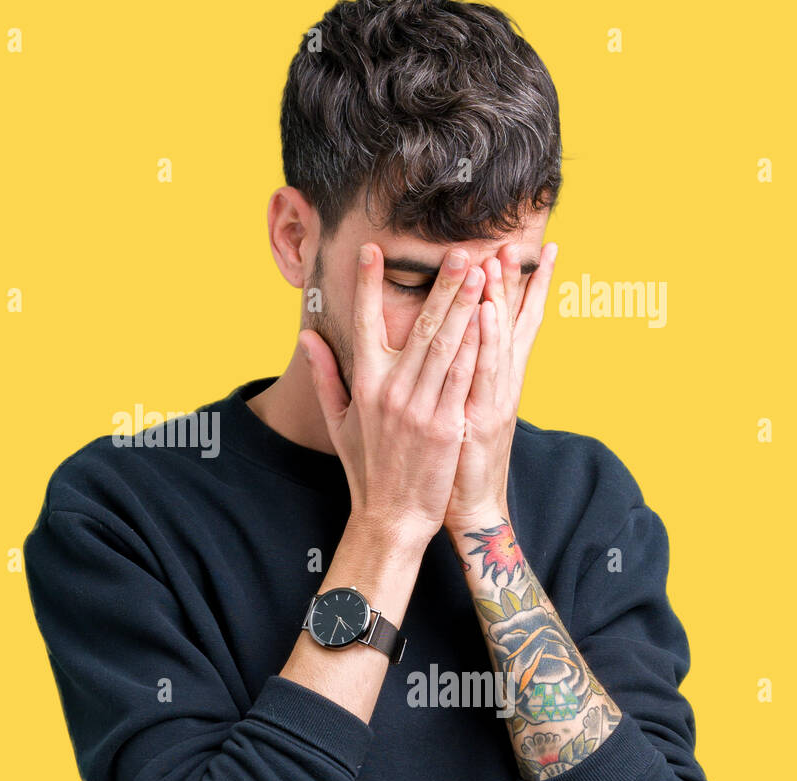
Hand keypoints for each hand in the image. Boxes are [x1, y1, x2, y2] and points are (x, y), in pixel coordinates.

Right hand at [301, 243, 490, 547]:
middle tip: (459, 250)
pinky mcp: (446, 424)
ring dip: (466, 304)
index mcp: (364, 384)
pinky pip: (465, 376)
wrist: (391, 515)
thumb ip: (324, 374)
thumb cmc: (366, 466)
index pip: (363, 322)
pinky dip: (478, 344)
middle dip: (441, 285)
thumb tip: (306, 337)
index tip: (372, 250)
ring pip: (447, 344)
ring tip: (482, 271)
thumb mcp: (337, 420)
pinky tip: (490, 318)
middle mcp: (390, 391)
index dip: (366, 285)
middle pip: (419, 326)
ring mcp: (420, 407)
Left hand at [444, 242, 558, 528]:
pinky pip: (485, 373)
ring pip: (499, 341)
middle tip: (512, 242)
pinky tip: (488, 313)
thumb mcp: (447, 412)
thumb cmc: (444, 460)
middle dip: (511, 283)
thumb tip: (438, 343)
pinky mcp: (481, 418)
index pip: (504, 324)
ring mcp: (492, 400)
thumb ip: (444, 374)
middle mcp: (496, 385)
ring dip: (501, 299)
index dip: (515, 289)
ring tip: (500, 262)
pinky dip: (489, 342)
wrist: (458, 509)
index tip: (518, 249)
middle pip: (509, 324)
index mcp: (486, 379)